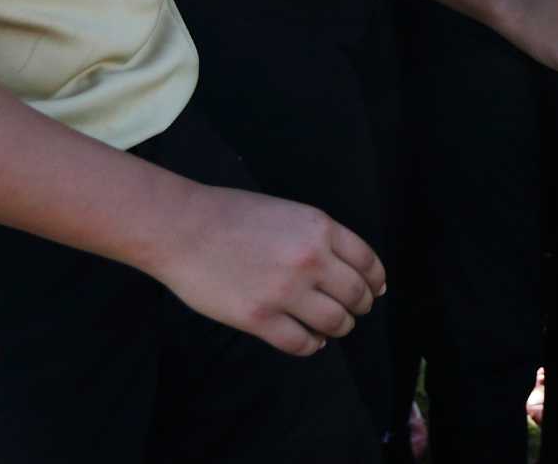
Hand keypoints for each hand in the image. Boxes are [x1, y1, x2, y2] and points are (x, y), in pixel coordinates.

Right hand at [148, 185, 384, 355]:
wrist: (182, 227)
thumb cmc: (230, 215)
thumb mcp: (288, 212)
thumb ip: (317, 237)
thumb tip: (345, 267)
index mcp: (319, 228)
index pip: (367, 261)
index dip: (375, 280)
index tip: (375, 289)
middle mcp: (310, 260)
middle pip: (356, 295)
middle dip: (360, 306)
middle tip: (354, 311)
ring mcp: (286, 291)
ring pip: (335, 323)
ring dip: (339, 328)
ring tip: (332, 327)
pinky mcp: (260, 318)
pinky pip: (301, 344)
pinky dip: (312, 345)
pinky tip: (309, 339)